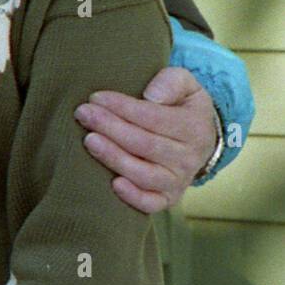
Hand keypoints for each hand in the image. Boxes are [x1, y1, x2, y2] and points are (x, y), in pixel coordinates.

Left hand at [74, 66, 217, 213]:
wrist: (200, 139)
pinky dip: (134, 197)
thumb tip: (152, 96)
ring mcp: (179, 180)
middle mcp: (189, 157)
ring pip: (145, 174)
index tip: (96, 97)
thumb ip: (171, 81)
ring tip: (89, 140)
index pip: (153, 117)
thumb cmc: (180, 106)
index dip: (123, 107)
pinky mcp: (168, 197)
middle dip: (110, 127)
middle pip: (145, 144)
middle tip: (83, 113)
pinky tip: (113, 184)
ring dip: (114, 158)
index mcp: (193, 127)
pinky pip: (152, 203)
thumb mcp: (185, 84)